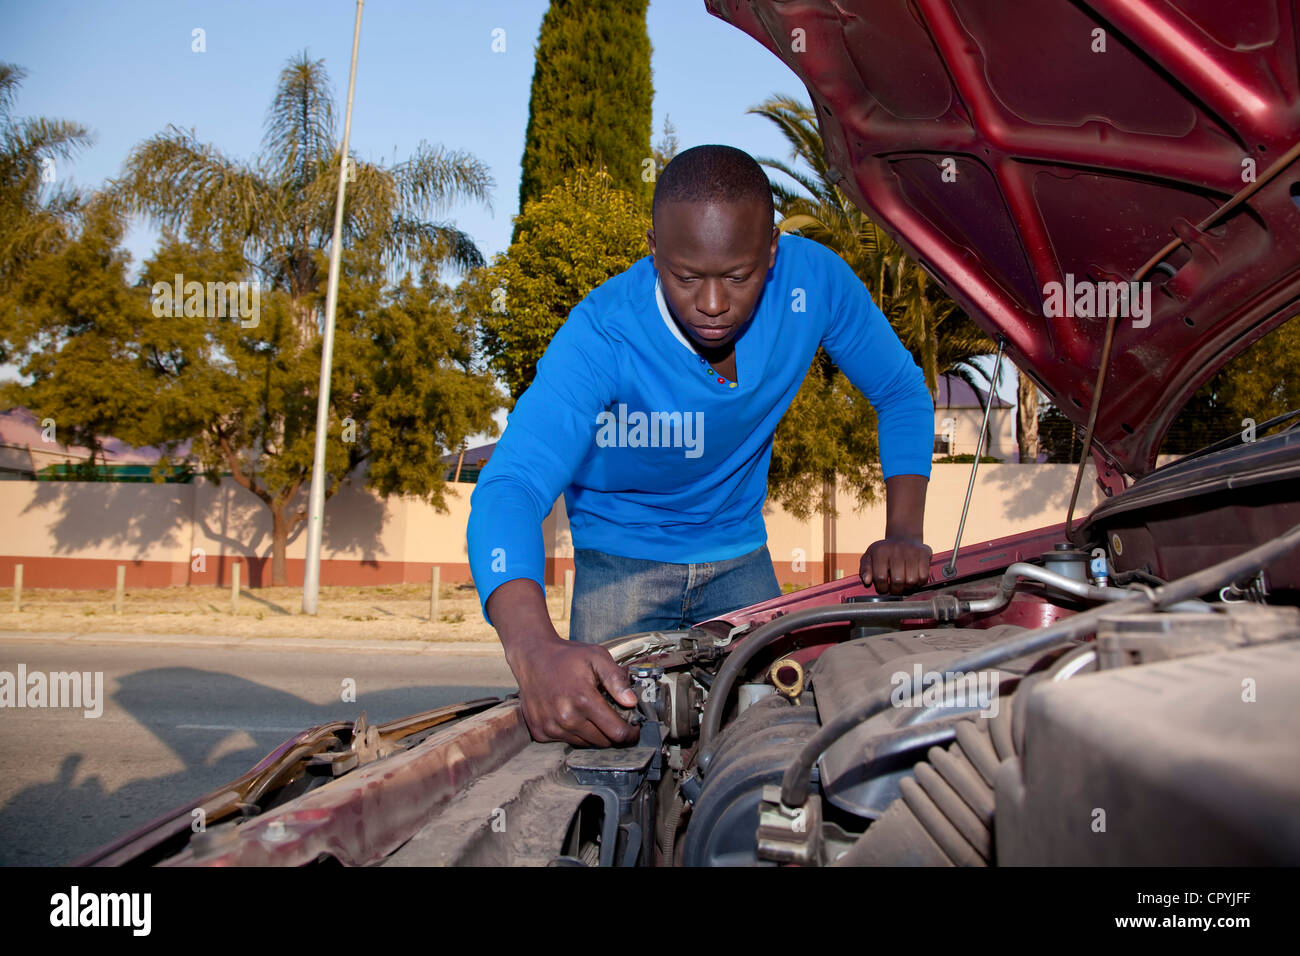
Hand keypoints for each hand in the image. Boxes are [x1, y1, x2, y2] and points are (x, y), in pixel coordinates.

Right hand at [507, 635, 640, 747]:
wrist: (532, 656)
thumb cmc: (567, 656)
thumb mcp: (597, 657)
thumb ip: (616, 679)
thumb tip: (631, 702)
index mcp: (583, 700)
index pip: (616, 732)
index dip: (630, 734)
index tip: (634, 729)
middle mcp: (566, 718)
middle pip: (602, 742)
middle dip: (613, 733)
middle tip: (613, 718)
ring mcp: (551, 727)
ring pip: (585, 744)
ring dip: (593, 733)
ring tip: (591, 713)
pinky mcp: (540, 732)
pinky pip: (566, 742)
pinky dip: (574, 733)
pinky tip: (572, 714)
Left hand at [860, 535, 931, 594]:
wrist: (903, 536)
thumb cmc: (884, 552)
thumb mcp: (870, 557)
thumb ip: (865, 569)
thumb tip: (867, 581)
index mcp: (880, 551)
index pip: (880, 578)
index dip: (882, 588)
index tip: (884, 588)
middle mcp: (896, 550)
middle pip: (898, 581)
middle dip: (896, 590)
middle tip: (895, 588)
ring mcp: (911, 551)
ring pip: (912, 580)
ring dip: (908, 587)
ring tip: (904, 584)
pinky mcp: (924, 553)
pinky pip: (924, 576)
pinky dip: (919, 582)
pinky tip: (914, 579)